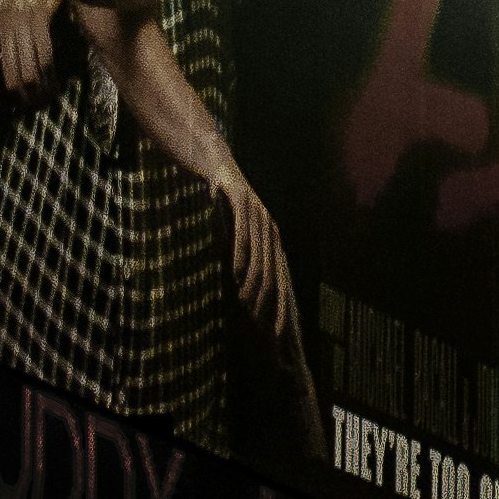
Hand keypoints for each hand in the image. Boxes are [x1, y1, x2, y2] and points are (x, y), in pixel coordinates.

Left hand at [0, 0, 70, 105]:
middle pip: (7, 66)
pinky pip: (41, 46)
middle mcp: (2, 17)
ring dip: (36, 84)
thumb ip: (17, 31)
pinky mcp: (38, 9)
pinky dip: (47, 66)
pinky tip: (53, 78)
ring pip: (25, 60)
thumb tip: (19, 63)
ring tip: (45, 98)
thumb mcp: (21, 8)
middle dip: (19, 91)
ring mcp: (19, 13)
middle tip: (33, 106)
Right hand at [203, 144, 285, 320]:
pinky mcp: (244, 203)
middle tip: (264, 326)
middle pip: (277, 274)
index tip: (276, 332)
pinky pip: (245, 234)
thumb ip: (240, 256)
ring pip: (261, 258)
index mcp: (272, 242)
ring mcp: (260, 217)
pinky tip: (236, 271)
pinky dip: (241, 255)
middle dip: (272, 303)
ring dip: (253, 283)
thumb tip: (240, 285)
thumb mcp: (234, 233)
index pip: (280, 280)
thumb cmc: (224, 204)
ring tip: (245, 302)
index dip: (279, 307)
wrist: (217, 165)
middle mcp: (271, 231)